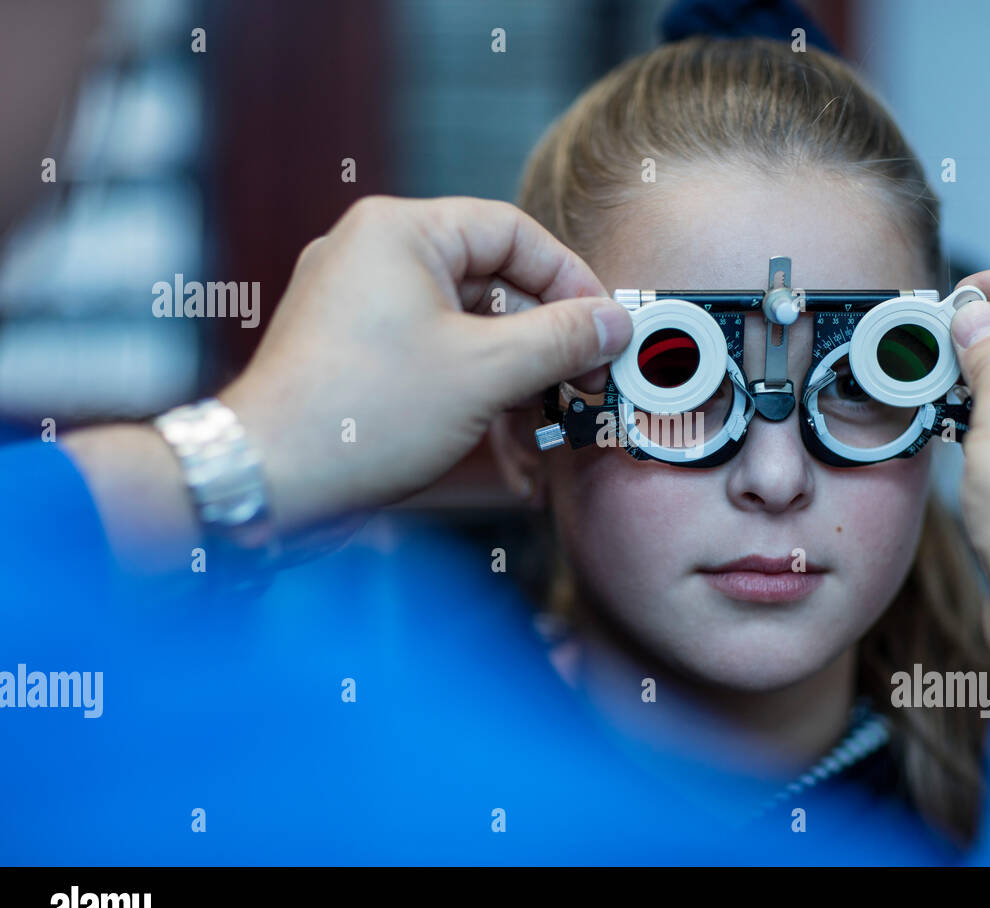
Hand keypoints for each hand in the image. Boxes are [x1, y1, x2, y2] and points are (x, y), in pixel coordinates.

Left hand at [219, 196, 632, 532]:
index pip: (512, 232)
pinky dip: (474, 395)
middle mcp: (374, 257)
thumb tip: (613, 322)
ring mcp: (360, 307)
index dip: (569, 279)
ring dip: (515, 378)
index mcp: (399, 232)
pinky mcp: (356, 355)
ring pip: (467, 328)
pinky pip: (434, 358)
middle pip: (492, 282)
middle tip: (584, 380)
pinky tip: (506, 449)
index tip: (603, 325)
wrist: (267, 484)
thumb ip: (561, 339)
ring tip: (548, 424)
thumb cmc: (359, 416)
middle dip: (545, 340)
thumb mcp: (486, 372)